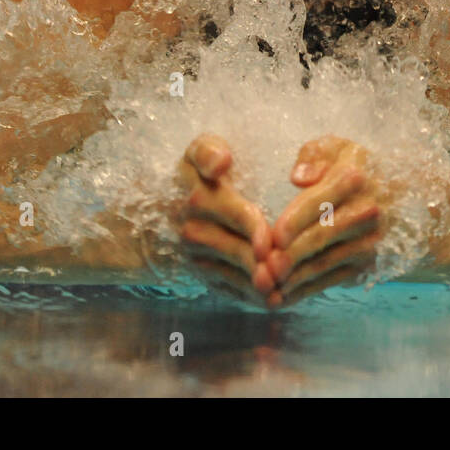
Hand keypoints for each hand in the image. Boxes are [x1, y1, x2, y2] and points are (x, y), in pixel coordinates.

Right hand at [176, 134, 275, 304]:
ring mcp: (195, 256)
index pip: (235, 215)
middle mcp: (193, 230)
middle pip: (236, 250)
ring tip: (282, 291)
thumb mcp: (199, 150)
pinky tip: (271, 300)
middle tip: (285, 274)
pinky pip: (225, 287)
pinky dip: (248, 296)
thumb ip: (209, 151)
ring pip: (231, 273)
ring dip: (256, 285)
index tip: (271, 243)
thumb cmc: (197, 171)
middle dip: (261, 264)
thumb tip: (222, 161)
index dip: (255, 230)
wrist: (163, 203)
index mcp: (200, 197)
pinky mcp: (200, 273)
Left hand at [263, 136, 383, 307]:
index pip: (318, 202)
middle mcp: (365, 212)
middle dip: (291, 255)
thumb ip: (313, 156)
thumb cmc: (350, 167)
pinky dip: (307, 290)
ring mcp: (367, 241)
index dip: (294, 220)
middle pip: (321, 237)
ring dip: (295, 277)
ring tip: (269, 285)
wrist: (395, 194)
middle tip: (266, 267)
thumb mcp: (335, 147)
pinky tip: (284, 295)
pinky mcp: (366, 263)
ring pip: (325, 263)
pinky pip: (332, 279)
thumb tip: (298, 178)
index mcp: (352, 179)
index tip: (273, 236)